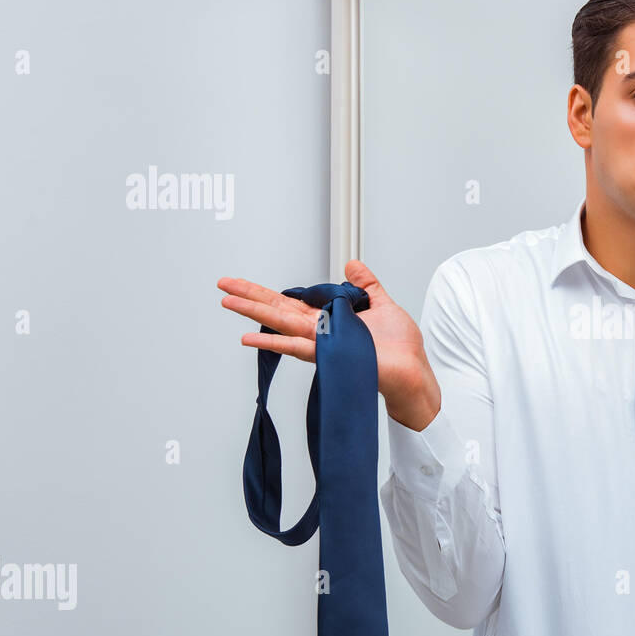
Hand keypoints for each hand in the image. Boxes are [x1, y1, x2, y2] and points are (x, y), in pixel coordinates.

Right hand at [217, 260, 441, 430]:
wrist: (412, 371)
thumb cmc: (401, 346)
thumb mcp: (384, 304)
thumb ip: (366, 284)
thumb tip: (352, 264)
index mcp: (329, 318)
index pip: (290, 301)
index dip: (265, 291)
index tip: (241, 283)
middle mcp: (320, 330)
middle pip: (277, 310)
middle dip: (249, 297)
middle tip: (222, 285)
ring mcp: (322, 343)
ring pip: (281, 323)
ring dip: (253, 313)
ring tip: (227, 302)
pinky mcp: (330, 354)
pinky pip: (298, 346)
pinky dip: (274, 342)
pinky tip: (249, 337)